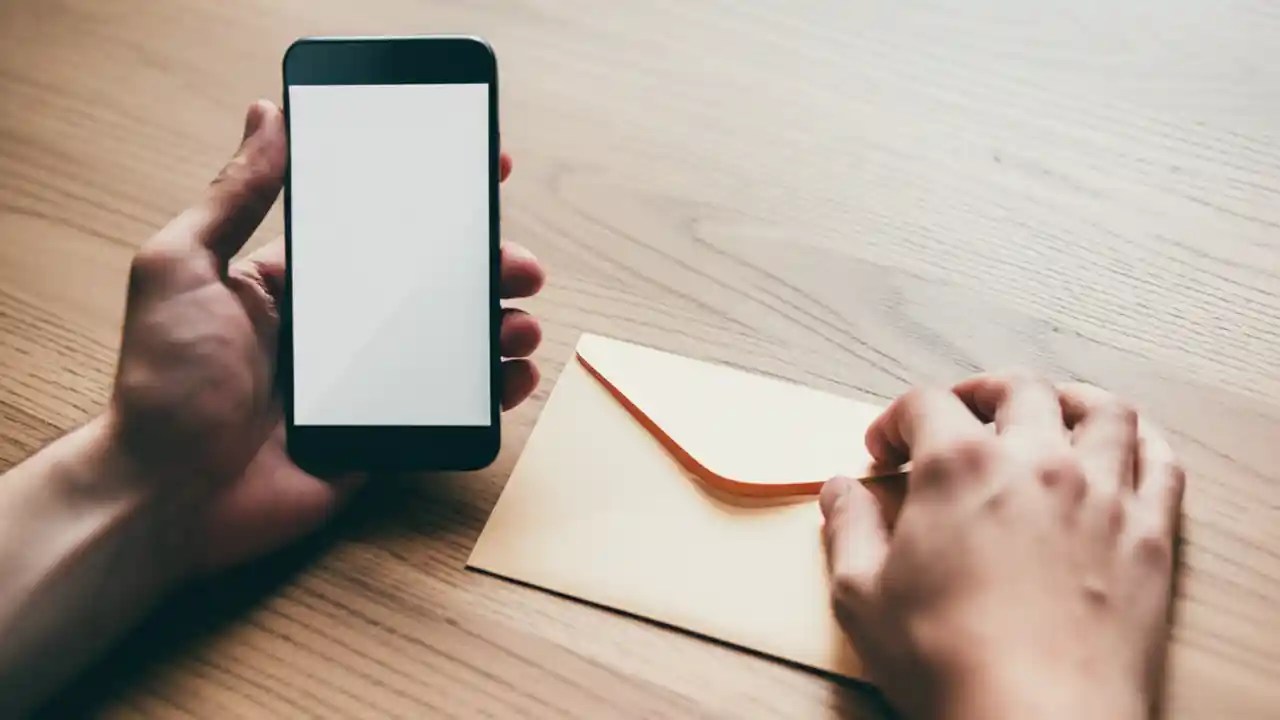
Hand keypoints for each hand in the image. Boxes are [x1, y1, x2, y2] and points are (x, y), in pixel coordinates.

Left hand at [110, 100, 545, 571]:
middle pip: (430, 286)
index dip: (432, 202)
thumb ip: (234, 195)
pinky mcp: (380, 434)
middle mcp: (337, 328)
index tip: (480, 170)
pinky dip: (490, 392)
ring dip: (497, 327)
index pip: (379, 230)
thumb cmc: (163, 381)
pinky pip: (448, 407)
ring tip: (522, 325)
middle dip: (484, 269)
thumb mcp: (184, 266)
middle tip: (520, 265)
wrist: (167, 496)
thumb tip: (267, 114)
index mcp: (298, 281)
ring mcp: (363, 383)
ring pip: (449, 344)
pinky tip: (513, 376)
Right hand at [820, 374, 1183, 719]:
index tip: (885, 451)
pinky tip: (1124, 451)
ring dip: (1070, 399)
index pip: (925, 405)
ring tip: (1050, 410)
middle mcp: (1037, 461)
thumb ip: (849, 529)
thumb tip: (840, 490)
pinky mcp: (1148, 536)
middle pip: (1017, 388)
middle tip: (961, 412)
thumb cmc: (948, 662)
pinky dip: (1143, 443)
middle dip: (979, 391)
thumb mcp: (863, 596)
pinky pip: (1161, 464)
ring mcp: (1102, 494)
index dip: (895, 420)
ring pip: (1103, 411)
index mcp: (961, 466)